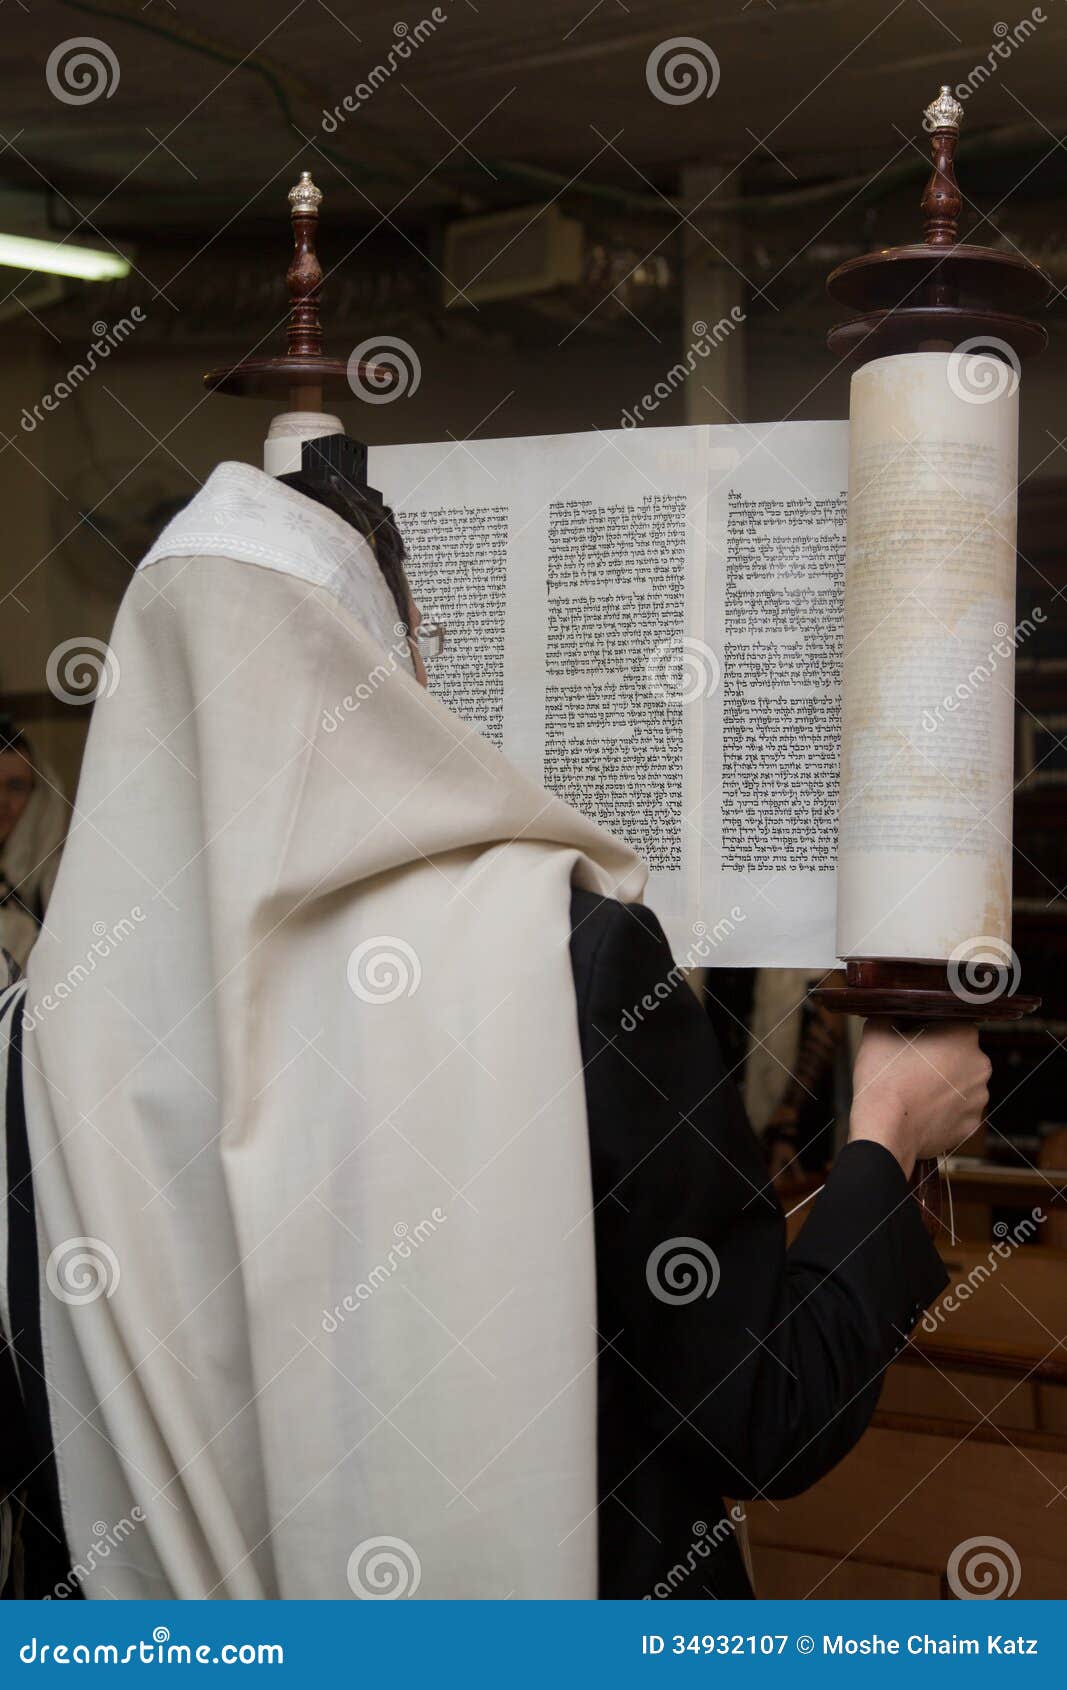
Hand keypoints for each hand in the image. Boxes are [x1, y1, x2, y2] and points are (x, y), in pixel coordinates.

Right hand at [848, 1018, 990, 1179]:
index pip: (951, 1023)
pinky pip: (957, 1111)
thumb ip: (889, 1015)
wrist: (885, 1130)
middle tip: (910, 1065)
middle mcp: (980, 1066)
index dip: (928, 1028)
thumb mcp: (877, 1032)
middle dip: (939, 1058)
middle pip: (959, 1054)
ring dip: (942, 1085)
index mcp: (964, 1036)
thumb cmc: (884, 1079)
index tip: (910, 1039)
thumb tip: (893, 1014)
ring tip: (913, 1091)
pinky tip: (920, 1111)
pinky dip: (942, 1111)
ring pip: (959, 1084)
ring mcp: (978, 1099)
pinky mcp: (970, 1126)